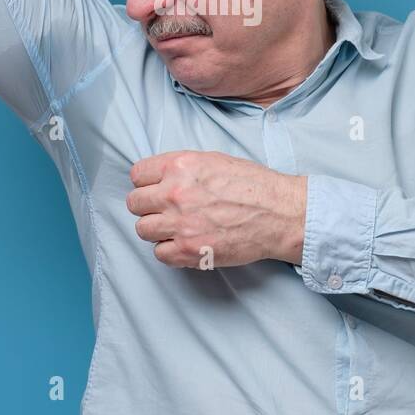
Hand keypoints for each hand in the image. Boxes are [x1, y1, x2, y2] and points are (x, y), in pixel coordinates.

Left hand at [127, 151, 307, 268]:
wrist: (279, 213)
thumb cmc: (253, 185)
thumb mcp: (214, 161)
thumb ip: (182, 168)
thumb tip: (160, 177)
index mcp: (180, 166)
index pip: (137, 174)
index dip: (146, 182)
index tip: (155, 188)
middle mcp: (175, 193)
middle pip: (135, 203)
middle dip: (148, 206)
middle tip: (165, 209)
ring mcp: (180, 224)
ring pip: (143, 230)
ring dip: (156, 229)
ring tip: (176, 227)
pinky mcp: (189, 250)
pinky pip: (159, 253)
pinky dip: (169, 250)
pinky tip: (185, 243)